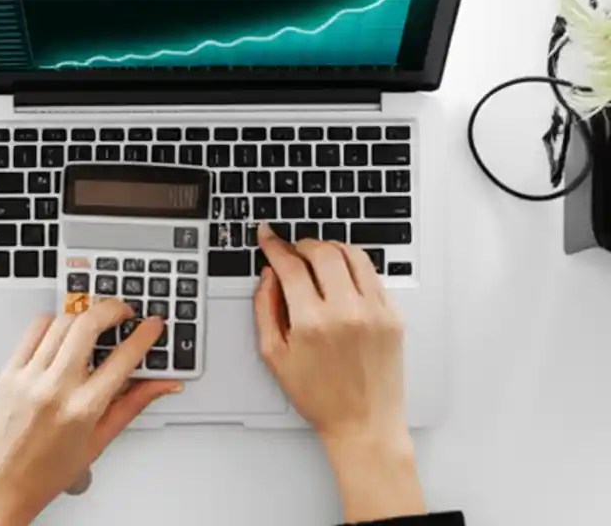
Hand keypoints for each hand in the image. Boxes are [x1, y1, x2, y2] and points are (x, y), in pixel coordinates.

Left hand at [0, 301, 179, 525]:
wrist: (1, 483)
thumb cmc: (47, 471)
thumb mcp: (99, 441)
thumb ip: (132, 404)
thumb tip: (161, 384)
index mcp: (82, 409)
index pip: (123, 359)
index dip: (144, 336)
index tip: (152, 326)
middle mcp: (54, 389)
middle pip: (88, 325)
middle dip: (112, 308)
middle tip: (124, 312)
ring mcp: (28, 377)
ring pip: (61, 322)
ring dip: (83, 315)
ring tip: (95, 322)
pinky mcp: (9, 372)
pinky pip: (33, 330)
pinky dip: (52, 323)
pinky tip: (62, 331)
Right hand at [254, 223, 424, 522]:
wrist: (363, 423)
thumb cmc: (319, 397)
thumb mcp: (274, 356)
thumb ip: (265, 309)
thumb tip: (268, 276)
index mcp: (312, 323)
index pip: (291, 266)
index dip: (275, 245)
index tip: (268, 236)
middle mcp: (347, 312)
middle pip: (322, 252)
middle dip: (301, 244)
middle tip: (291, 250)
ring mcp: (375, 312)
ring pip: (352, 255)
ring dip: (330, 248)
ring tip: (317, 257)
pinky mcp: (394, 315)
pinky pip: (372, 275)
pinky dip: (353, 267)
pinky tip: (340, 276)